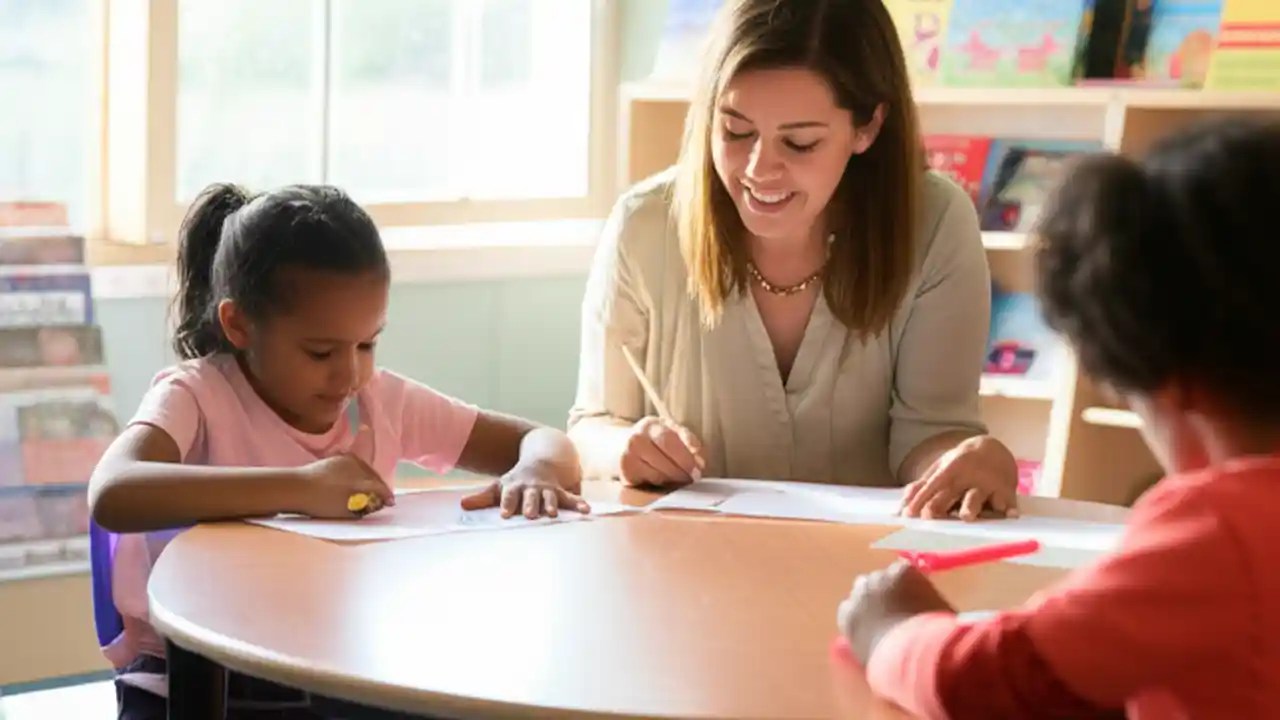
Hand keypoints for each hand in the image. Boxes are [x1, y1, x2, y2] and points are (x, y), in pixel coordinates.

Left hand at [298, 454, 395, 518]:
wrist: (295, 489)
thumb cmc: (322, 501)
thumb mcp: (347, 507)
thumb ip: (366, 503)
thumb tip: (379, 501)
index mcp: (361, 474)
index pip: (379, 485)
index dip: (386, 495)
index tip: (390, 503)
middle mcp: (356, 463)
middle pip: (372, 475)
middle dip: (378, 486)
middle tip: (381, 497)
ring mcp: (344, 460)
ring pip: (362, 470)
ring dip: (367, 480)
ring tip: (367, 490)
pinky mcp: (333, 460)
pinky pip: (351, 467)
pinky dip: (355, 475)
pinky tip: (351, 483)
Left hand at [460, 459, 590, 519]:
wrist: (541, 460)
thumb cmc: (516, 481)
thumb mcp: (499, 487)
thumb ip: (482, 498)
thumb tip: (462, 505)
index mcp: (515, 486)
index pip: (509, 496)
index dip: (508, 504)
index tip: (505, 515)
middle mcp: (532, 487)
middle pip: (530, 496)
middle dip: (530, 504)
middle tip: (530, 514)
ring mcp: (547, 489)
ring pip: (550, 496)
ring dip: (551, 504)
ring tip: (552, 513)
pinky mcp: (561, 492)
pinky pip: (570, 498)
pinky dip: (578, 504)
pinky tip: (586, 510)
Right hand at [619, 417, 705, 486]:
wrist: (619, 446)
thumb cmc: (652, 440)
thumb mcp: (669, 431)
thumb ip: (687, 441)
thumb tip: (699, 460)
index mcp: (650, 425)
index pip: (670, 441)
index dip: (686, 457)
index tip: (699, 467)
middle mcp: (636, 440)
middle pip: (664, 461)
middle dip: (683, 471)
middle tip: (693, 477)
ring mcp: (628, 457)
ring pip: (658, 475)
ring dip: (673, 479)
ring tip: (680, 478)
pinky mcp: (625, 474)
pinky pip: (649, 484)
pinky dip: (660, 484)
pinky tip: (664, 480)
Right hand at [836, 561, 953, 664]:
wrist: (911, 654)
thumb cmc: (889, 665)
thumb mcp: (868, 659)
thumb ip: (864, 645)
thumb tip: (869, 643)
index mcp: (848, 616)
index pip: (850, 607)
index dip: (865, 612)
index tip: (877, 619)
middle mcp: (859, 593)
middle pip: (864, 586)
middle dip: (877, 594)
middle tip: (896, 606)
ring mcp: (880, 580)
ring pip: (885, 576)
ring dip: (895, 585)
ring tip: (913, 599)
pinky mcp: (901, 572)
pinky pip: (905, 570)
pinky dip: (913, 579)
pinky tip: (923, 592)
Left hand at [900, 435, 1018, 520]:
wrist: (993, 448)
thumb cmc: (961, 464)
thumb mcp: (941, 468)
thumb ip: (923, 484)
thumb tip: (902, 502)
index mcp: (950, 470)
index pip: (932, 485)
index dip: (920, 499)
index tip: (908, 513)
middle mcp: (968, 477)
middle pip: (951, 492)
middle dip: (940, 503)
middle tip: (928, 515)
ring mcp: (987, 485)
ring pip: (978, 497)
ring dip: (972, 505)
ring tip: (966, 516)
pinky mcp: (1006, 492)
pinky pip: (1007, 503)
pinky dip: (1009, 509)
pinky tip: (1010, 515)